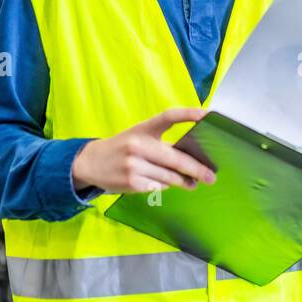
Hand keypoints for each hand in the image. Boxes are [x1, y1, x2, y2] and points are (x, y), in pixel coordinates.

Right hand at [72, 107, 215, 193]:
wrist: (90, 163)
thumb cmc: (122, 148)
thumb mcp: (138, 136)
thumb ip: (161, 142)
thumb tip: (192, 157)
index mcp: (142, 128)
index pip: (168, 116)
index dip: (188, 114)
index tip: (206, 115)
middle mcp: (138, 145)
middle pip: (176, 158)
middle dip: (197, 169)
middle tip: (211, 176)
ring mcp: (134, 165)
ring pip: (170, 177)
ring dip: (184, 181)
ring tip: (193, 183)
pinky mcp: (132, 183)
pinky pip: (158, 187)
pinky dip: (165, 186)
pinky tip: (166, 184)